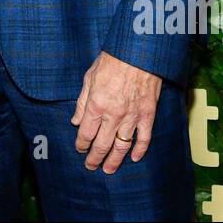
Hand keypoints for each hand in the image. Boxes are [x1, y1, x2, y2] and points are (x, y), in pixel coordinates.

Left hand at [71, 51, 162, 173]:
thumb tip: (75, 121)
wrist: (138, 53)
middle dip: (94, 158)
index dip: (81, 144)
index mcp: (96, 105)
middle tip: (90, 166)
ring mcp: (132, 117)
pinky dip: (139, 150)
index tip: (79, 149)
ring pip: (122, 146)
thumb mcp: (89, 78)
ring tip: (108, 170)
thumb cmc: (112, 61)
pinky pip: (144, 138)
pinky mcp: (147, 115)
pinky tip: (134, 158)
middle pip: (102, 145)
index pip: (85, 133)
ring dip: (114, 161)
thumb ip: (82, 102)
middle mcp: (113, 115)